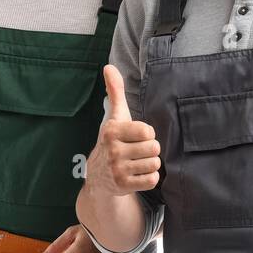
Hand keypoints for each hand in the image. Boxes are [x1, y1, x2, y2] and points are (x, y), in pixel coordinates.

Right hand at [85, 65, 159, 196]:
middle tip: (137, 151)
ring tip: (137, 163)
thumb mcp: (115, 117)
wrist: (98, 176)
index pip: (148, 132)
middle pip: (154, 148)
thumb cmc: (113, 140)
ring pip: (154, 164)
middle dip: (150, 150)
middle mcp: (113, 150)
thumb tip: (109, 66)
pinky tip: (137, 175)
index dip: (147, 134)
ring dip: (150, 164)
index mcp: (112, 131)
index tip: (136, 136)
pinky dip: (149, 178)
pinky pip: (152, 180)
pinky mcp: (123, 185)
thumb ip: (115, 91)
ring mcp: (117, 169)